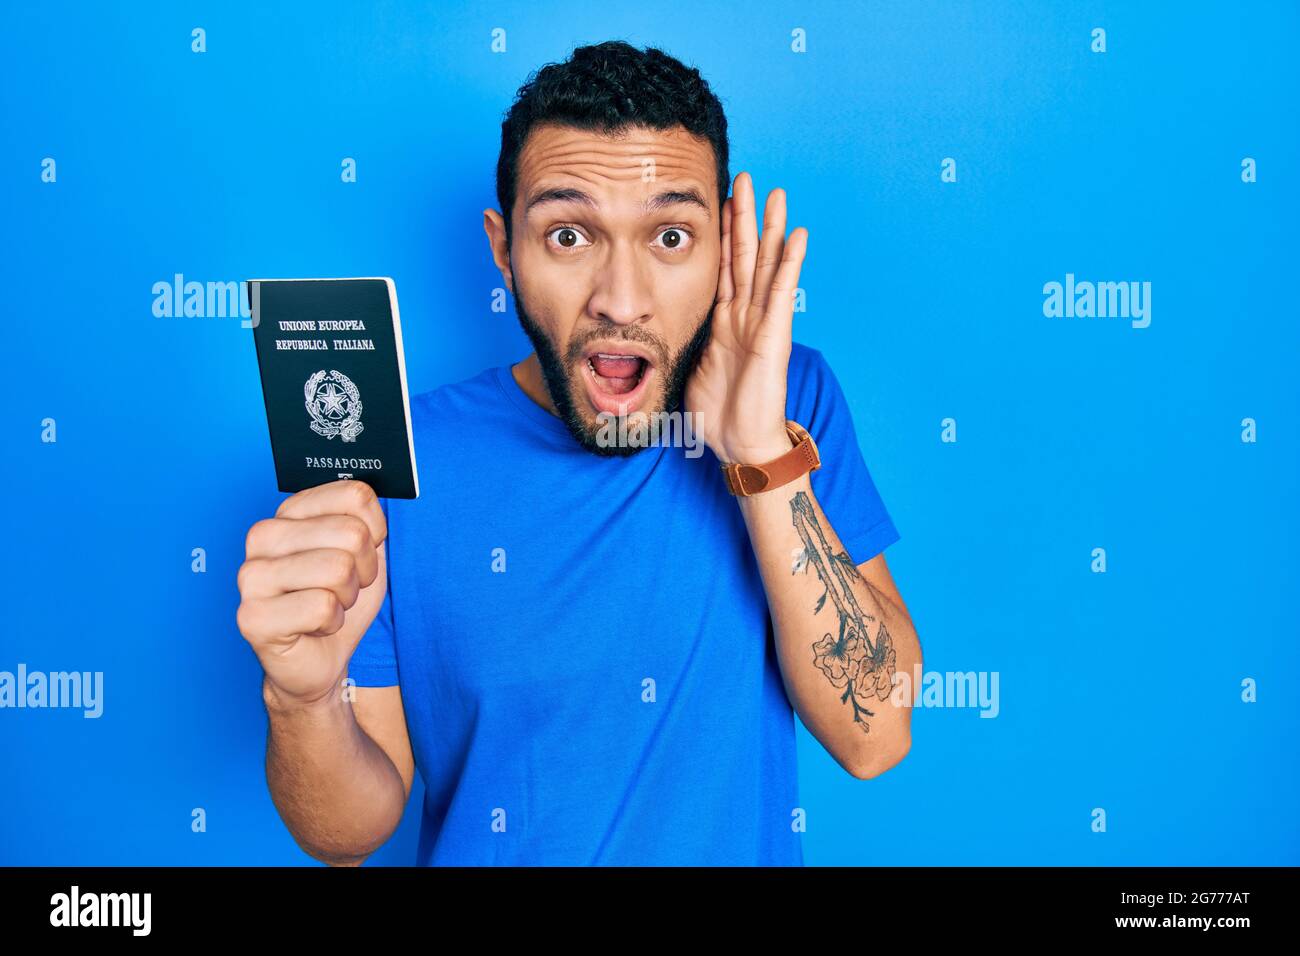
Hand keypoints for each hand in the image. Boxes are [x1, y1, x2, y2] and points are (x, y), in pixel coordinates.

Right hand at [236, 479, 387, 706]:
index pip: (355, 496)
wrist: (319, 658)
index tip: (359, 553)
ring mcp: (252, 575)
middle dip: (363, 570)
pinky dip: (332, 623)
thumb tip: (371, 498)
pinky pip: (322, 607)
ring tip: (328, 606)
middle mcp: (264, 536)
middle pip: (352, 533)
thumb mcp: (366, 553)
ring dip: (346, 597)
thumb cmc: (339, 600)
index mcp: (290, 512)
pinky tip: (313, 627)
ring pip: (338, 569)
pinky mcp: (252, 616)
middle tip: (343, 588)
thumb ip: (368, 520)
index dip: (375, 532)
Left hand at [685, 170, 807, 463]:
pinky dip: (790, 262)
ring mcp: (761, 323)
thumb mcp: (684, 373)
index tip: (718, 201)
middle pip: (745, 256)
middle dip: (745, 217)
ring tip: (777, 192)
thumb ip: (673, 351)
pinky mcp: (774, 335)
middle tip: (746, 178)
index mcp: (723, 324)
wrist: (739, 445)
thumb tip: (638, 343)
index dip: (721, 235)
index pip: (722, 268)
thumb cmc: (716, 418)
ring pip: (765, 265)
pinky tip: (798, 233)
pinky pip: (782, 291)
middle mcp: (744, 317)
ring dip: (771, 228)